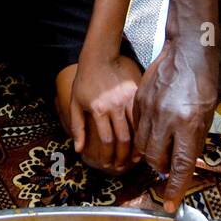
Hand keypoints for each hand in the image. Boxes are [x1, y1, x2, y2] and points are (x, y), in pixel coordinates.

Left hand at [69, 55, 137, 172]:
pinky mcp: (137, 91)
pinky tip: (144, 138)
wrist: (100, 55)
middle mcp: (114, 105)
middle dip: (124, 156)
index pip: (107, 140)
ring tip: (136, 158)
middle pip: (124, 138)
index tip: (109, 164)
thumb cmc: (85, 79)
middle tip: (124, 166)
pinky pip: (143, 114)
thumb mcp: (75, 102)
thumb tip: (79, 150)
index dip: (109, 156)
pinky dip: (144, 128)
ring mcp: (128, 98)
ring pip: (137, 127)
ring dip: (137, 145)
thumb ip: (77, 127)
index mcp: (98, 109)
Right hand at [133, 41, 218, 211]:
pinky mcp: (139, 101)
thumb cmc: (203, 83)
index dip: (176, 188)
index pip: (180, 165)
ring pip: (143, 146)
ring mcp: (150, 110)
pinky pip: (137, 129)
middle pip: (156, 159)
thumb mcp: (207, 114)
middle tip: (169, 165)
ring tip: (162, 148)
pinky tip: (155, 129)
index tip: (171, 205)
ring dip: (152, 154)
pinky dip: (145, 136)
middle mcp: (167, 119)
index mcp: (189, 124)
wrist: (186, 51)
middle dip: (162, 168)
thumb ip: (195, 140)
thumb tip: (184, 163)